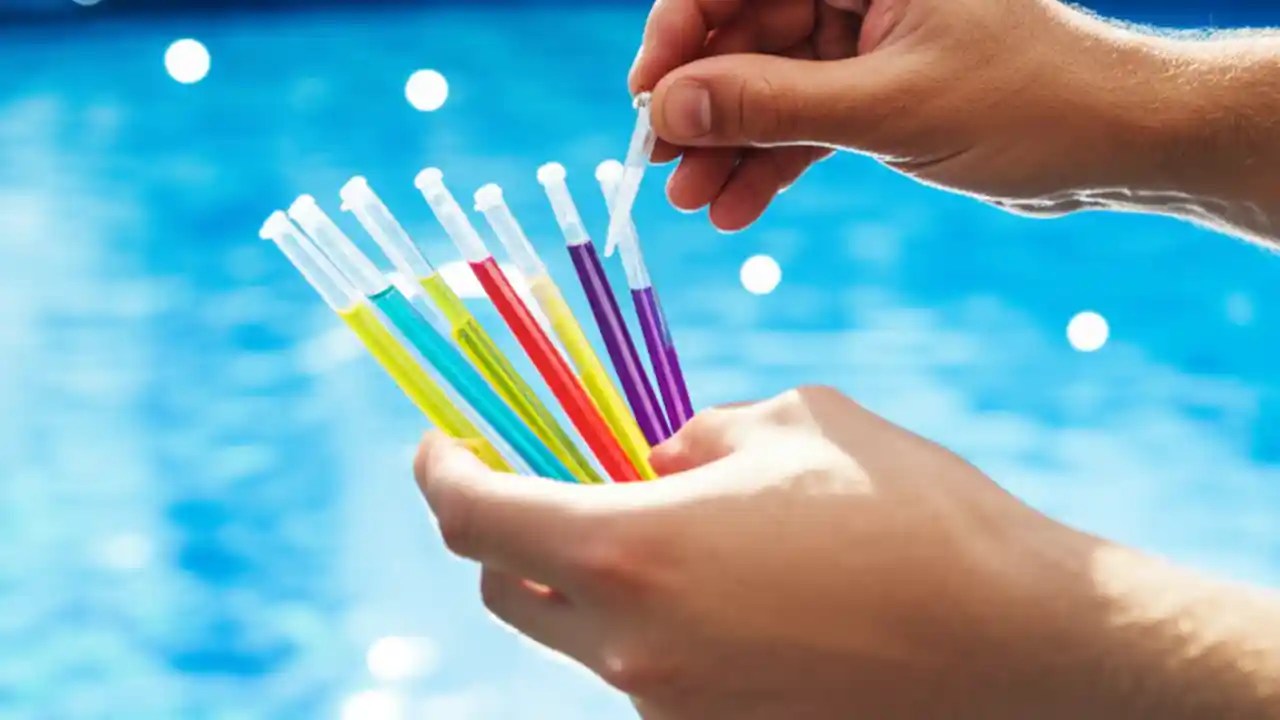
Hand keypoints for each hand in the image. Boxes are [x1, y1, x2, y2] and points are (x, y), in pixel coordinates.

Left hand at [414, 387, 1113, 717]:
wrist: (1024, 645)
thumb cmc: (911, 514)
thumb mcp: (794, 425)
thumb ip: (695, 435)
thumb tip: (654, 453)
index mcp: (631, 549)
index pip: (473, 518)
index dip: (442, 469)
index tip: (447, 438)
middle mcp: (633, 645)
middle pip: (503, 589)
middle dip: (507, 526)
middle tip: (547, 475)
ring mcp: (673, 706)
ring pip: (583, 636)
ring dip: (594, 579)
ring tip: (678, 530)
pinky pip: (653, 672)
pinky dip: (659, 623)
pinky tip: (736, 591)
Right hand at [629, 0, 1180, 230]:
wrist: (1115, 144)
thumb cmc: (1030, 101)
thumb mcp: (889, 107)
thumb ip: (772, 105)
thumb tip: (669, 107)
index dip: (681, 32)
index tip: (649, 98)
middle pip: (743, 33)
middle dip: (702, 106)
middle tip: (664, 169)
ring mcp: (865, 36)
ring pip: (768, 84)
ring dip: (729, 144)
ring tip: (695, 202)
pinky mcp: (875, 87)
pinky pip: (802, 118)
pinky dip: (772, 162)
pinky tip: (737, 206)